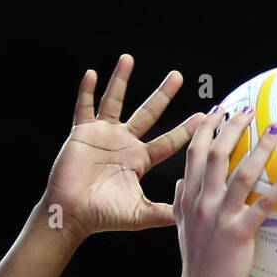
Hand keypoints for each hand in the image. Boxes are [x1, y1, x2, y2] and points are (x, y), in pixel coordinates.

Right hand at [42, 53, 197, 237]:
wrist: (72, 214)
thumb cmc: (104, 217)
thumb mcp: (139, 215)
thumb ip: (163, 213)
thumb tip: (189, 216)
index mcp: (140, 160)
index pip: (168, 142)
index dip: (185, 130)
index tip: (203, 116)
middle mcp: (124, 143)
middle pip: (148, 113)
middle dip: (163, 94)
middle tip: (178, 76)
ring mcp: (103, 135)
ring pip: (114, 101)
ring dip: (121, 80)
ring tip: (128, 58)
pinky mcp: (82, 133)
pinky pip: (84, 107)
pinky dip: (87, 91)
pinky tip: (92, 74)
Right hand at [173, 106, 276, 276]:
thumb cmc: (197, 265)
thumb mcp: (181, 230)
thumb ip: (180, 204)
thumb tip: (181, 183)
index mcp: (189, 200)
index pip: (194, 155)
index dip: (206, 129)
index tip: (218, 111)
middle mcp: (202, 204)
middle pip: (216, 155)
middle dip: (233, 128)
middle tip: (249, 110)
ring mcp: (220, 218)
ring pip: (242, 173)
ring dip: (260, 148)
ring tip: (275, 129)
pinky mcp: (240, 233)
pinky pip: (264, 204)